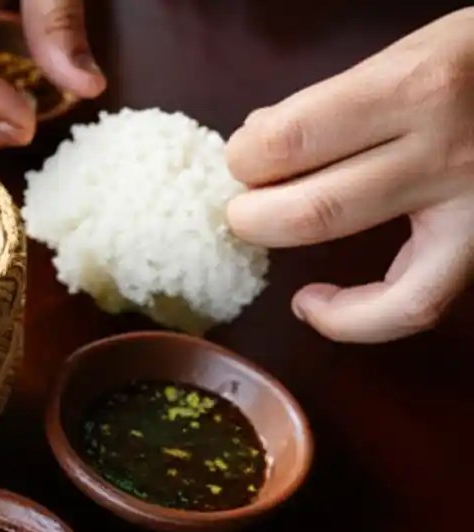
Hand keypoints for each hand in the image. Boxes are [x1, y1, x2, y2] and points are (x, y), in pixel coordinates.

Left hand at [226, 8, 473, 342]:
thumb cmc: (473, 63)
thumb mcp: (407, 53)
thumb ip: (334, 100)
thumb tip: (258, 139)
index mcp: (414, 87)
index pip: (292, 140)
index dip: (246, 157)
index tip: (241, 155)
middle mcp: (444, 153)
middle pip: (317, 210)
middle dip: (253, 215)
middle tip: (239, 203)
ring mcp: (470, 209)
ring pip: (369, 273)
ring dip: (308, 269)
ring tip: (263, 233)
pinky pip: (414, 305)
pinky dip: (354, 320)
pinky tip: (312, 304)